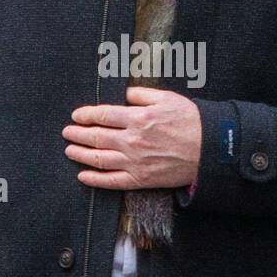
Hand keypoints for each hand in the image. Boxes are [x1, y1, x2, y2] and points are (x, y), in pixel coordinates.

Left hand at [62, 84, 200, 189]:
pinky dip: (95, 179)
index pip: (103, 116)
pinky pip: (112, 181)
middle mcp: (132, 141)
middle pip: (96, 137)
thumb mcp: (167, 98)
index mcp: (138, 118)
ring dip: (80, 154)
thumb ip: (141, 95)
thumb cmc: (191, 121)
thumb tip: (124, 95)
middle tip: (67, 132)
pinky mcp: (141, 179)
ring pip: (99, 159)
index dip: (86, 115)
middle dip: (78, 134)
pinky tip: (83, 176)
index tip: (77, 115)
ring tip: (69, 150)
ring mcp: (135, 162)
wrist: (210, 149)